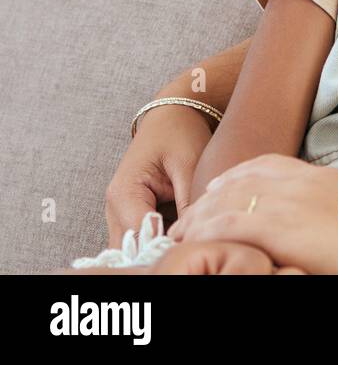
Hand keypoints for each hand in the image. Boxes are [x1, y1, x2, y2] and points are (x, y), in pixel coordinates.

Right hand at [105, 104, 213, 243]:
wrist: (173, 115)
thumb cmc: (180, 133)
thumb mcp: (190, 162)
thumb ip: (188, 199)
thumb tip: (193, 234)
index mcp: (124, 193)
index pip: (140, 236)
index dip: (166, 246)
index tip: (190, 247)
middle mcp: (115, 208)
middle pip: (133, 248)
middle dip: (160, 250)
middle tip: (191, 246)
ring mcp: (120, 214)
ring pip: (137, 246)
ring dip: (161, 245)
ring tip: (189, 239)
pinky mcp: (132, 214)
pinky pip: (144, 237)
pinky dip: (162, 238)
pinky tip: (183, 232)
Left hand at [168, 153, 337, 272]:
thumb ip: (324, 210)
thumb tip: (307, 224)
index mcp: (320, 176)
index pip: (265, 165)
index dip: (233, 177)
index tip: (213, 192)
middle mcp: (303, 182)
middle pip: (241, 180)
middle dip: (208, 198)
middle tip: (186, 218)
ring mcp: (293, 202)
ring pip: (230, 199)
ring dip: (200, 215)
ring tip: (179, 233)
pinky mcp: (285, 227)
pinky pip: (232, 221)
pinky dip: (208, 228)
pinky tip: (195, 240)